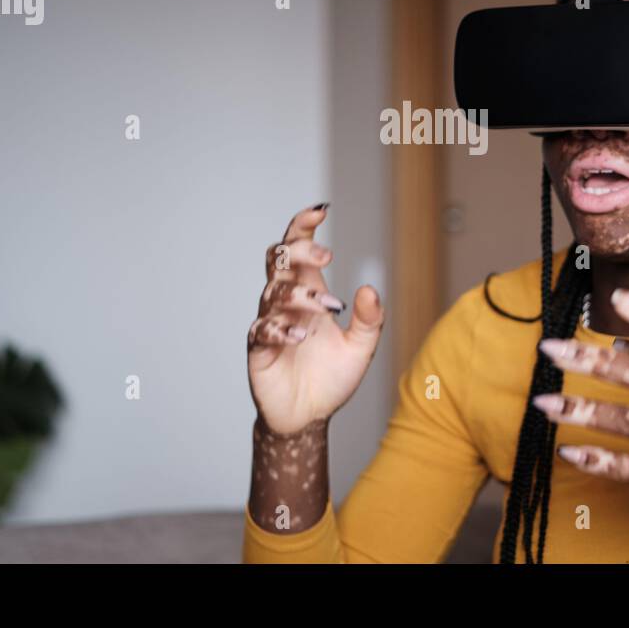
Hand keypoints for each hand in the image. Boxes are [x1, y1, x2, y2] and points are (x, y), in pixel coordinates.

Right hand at [247, 204, 383, 434]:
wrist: (309, 416)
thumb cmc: (331, 377)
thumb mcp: (362, 347)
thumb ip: (370, 319)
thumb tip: (368, 289)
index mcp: (309, 291)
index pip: (299, 248)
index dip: (303, 226)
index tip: (321, 211)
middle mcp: (287, 302)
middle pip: (281, 259)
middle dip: (301, 249)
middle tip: (327, 256)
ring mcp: (270, 322)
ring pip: (275, 291)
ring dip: (302, 295)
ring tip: (326, 307)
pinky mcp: (258, 348)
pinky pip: (262, 328)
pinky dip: (281, 328)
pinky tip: (299, 335)